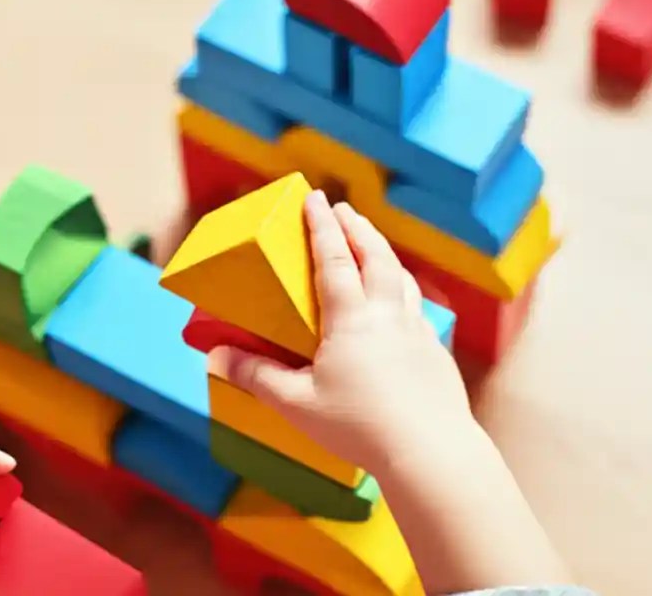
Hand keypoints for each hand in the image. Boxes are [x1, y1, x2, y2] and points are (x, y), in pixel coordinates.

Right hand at [218, 190, 478, 472]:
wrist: (429, 452)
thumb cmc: (358, 427)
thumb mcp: (296, 404)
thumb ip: (256, 376)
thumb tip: (217, 356)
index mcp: (351, 319)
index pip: (334, 259)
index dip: (321, 226)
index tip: (315, 198)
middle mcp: (387, 315)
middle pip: (375, 257)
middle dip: (357, 228)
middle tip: (344, 210)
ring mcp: (416, 331)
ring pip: (401, 278)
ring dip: (384, 254)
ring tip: (373, 245)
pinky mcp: (434, 353)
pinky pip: (417, 308)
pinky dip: (404, 291)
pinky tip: (400, 303)